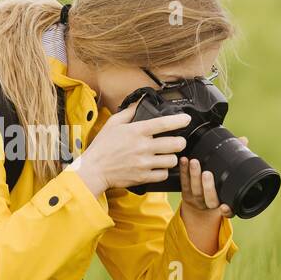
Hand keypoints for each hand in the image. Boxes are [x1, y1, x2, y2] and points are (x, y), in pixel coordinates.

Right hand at [70, 101, 190, 196]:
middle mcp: (143, 147)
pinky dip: (163, 171)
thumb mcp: (113, 123)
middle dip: (180, 142)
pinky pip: (163, 174)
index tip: (186, 119)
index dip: (179, 120)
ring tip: (166, 155)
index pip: (164, 123)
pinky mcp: (143, 177)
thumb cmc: (102, 147)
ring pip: (172, 160)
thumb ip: (128, 112)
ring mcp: (144, 163)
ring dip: (171, 157)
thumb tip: (139, 103)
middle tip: (177, 141)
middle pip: (176, 144)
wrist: (94, 169)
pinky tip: (158, 167)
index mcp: (137, 131)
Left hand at [178, 138, 247, 253]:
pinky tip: (184, 161)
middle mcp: (210, 203)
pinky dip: (184, 172)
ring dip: (194, 175)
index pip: (228, 211)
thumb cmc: (218, 186)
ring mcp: (197, 199)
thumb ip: (237, 160)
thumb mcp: (229, 177)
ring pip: (195, 190)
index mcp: (224, 202)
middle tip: (207, 173)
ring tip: (194, 162)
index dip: (227, 211)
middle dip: (208, 186)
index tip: (224, 207)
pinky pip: (184, 183)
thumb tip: (244, 140)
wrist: (199, 205)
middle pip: (209, 198)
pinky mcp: (186, 193)